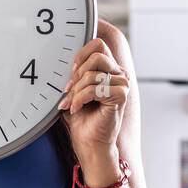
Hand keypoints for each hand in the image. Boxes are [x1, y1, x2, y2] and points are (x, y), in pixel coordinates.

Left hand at [57, 36, 127, 163]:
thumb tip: (65, 58)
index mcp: (110, 69)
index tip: (71, 71)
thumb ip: (76, 73)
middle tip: (69, 90)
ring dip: (76, 90)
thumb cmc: (82, 118)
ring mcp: (123, 84)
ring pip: (92, 74)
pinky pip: (94, 89)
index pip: (98, 44)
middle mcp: (119, 74)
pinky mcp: (121, 96)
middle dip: (77, 73)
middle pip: (96, 55)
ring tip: (70, 103)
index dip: (81, 53)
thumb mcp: (76, 90)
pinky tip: (76, 109)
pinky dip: (80, 99)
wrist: (89, 142)